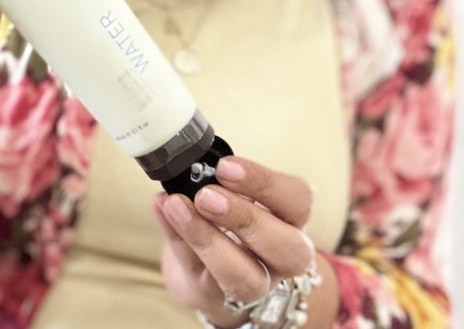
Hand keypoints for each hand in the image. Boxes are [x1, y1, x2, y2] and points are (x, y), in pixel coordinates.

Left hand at [153, 156, 314, 327]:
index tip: (225, 167)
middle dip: (244, 218)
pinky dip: (177, 240)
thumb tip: (186, 166)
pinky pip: (199, 275)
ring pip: (246, 278)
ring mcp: (254, 285)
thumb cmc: (229, 220)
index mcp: (291, 220)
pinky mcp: (217, 297)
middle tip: (205, 195)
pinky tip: (164, 212)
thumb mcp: (233, 194)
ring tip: (176, 207)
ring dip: (208, 240)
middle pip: (288, 248)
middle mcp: (283, 258)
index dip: (265, 183)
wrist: (211, 272)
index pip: (299, 200)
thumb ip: (216, 180)